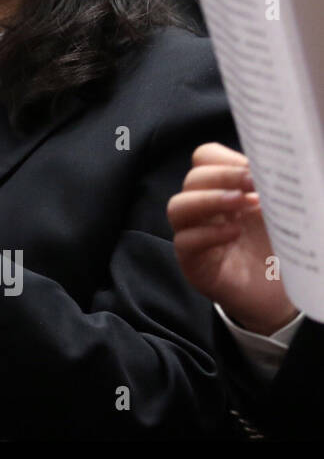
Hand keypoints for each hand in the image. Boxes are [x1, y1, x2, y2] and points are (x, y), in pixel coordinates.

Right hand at [166, 142, 297, 335]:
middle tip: (252, 182)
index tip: (256, 169)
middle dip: (222, 176)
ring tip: (239, 203)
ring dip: (208, 199)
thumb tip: (276, 163)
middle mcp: (205, 210)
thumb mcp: (279, 213)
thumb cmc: (280, 253)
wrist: (280, 298)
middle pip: (193, 178)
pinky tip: (234, 234)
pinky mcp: (193, 263)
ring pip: (178, 206)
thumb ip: (273, 189)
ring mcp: (195, 236)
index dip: (226, 160)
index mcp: (224, 191)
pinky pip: (184, 242)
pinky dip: (207, 234)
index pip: (206, 160)